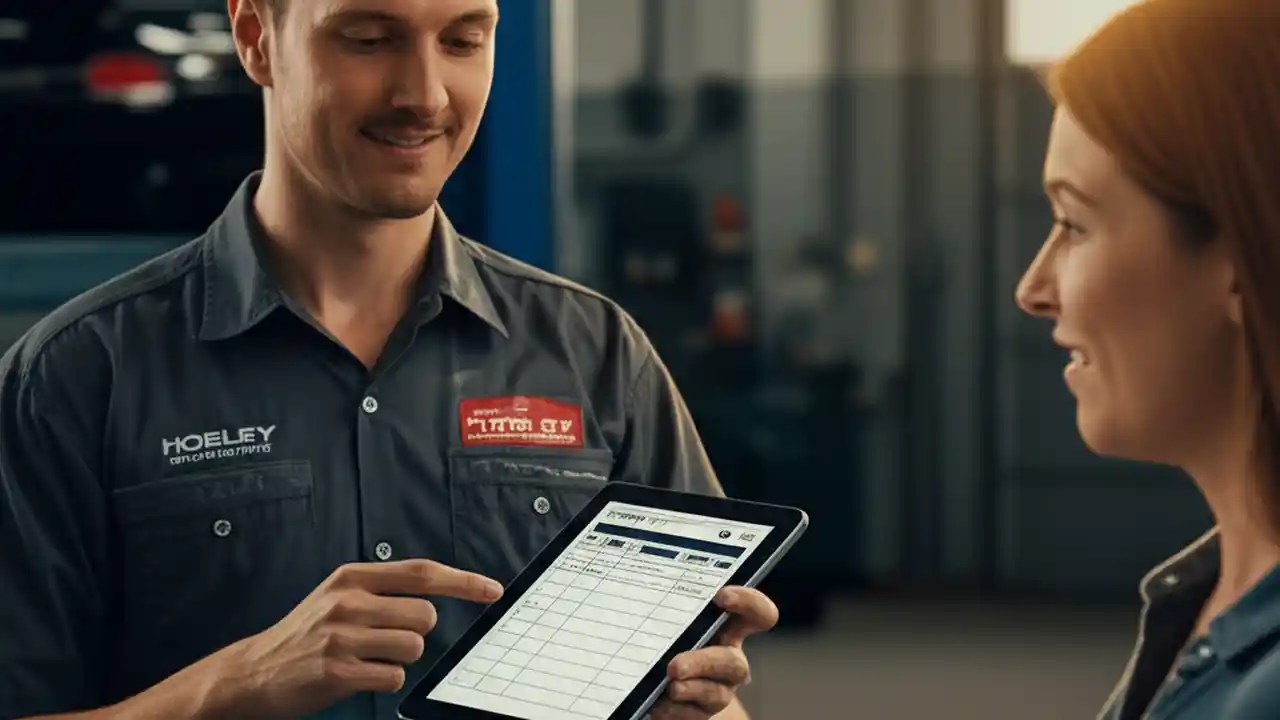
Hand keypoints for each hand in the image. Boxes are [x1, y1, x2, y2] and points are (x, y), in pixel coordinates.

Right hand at [203, 559, 502, 719]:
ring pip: (413, 647)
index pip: (421, 572)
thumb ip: (383, 589)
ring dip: (399, 659)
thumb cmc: (307, 633)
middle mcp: (348, 601)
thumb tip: (439, 590)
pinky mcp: (337, 671)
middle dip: (416, 632)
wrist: (254, 671)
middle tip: (383, 640)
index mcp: (352, 576)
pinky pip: (393, 678)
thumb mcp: (339, 595)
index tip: (493, 590)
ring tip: (366, 658)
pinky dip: (384, 681)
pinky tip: (357, 676)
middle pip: (425, 616)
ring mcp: (341, 636)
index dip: (462, 581)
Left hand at [649, 586, 778, 719]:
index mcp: (729, 628)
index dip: (748, 603)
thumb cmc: (665, 636)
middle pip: (733, 663)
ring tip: (670, 686)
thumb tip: (640, 592)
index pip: (757, 613)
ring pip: (717, 694)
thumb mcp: (670, 617)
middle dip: (704, 663)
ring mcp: (718, 689)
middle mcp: (728, 660)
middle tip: (674, 666)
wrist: (655, 679)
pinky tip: (657, 704)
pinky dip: (675, 710)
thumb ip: (669, 605)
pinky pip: (694, 716)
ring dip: (692, 690)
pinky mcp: (699, 713)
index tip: (721, 596)